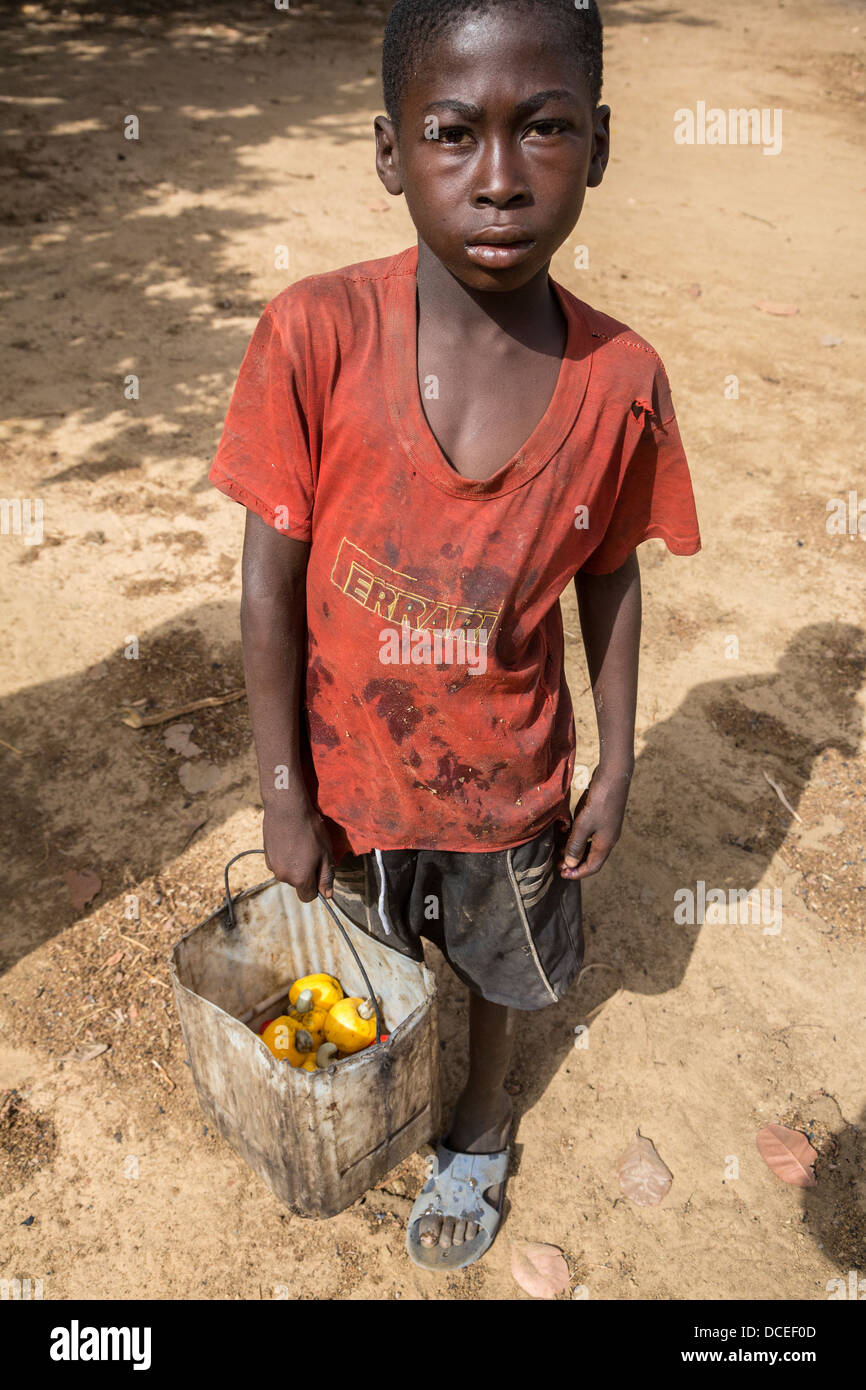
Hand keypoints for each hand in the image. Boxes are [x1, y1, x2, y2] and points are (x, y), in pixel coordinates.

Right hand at [263, 795, 334, 903]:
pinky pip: (279, 863)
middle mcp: (284, 877)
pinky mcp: (266, 856)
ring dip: (295, 864)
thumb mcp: (325, 853)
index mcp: (300, 878)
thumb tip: (328, 895)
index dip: (316, 887)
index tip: (320, 872)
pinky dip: (285, 856)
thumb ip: (326, 877)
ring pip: (288, 873)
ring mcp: (272, 866)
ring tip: (300, 844)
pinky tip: (290, 840)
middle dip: (306, 874)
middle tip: (312, 852)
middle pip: (298, 884)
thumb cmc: (310, 830)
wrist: (287, 809)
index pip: (308, 897)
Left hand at [558, 765, 631, 880]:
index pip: (592, 867)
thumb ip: (576, 844)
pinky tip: (568, 834)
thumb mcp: (584, 824)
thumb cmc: (600, 801)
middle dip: (575, 864)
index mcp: (606, 843)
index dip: (577, 873)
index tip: (562, 874)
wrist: (614, 777)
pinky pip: (590, 835)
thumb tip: (570, 864)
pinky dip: (579, 839)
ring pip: (590, 846)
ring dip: (576, 851)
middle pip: (592, 858)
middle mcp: (608, 838)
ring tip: (560, 852)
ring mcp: (607, 828)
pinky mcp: (603, 818)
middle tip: (559, 865)